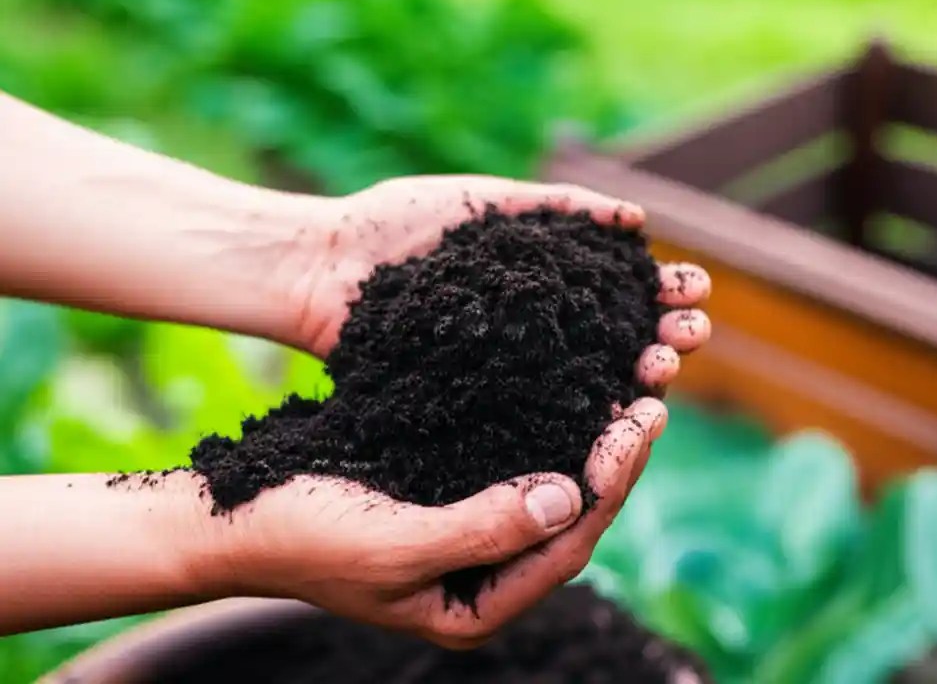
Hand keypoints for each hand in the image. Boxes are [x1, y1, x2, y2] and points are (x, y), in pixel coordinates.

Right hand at [216, 397, 667, 648]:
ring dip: (595, 441)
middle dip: (617, 461)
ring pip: (556, 489)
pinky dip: (554, 428)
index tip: (637, 423)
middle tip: (652, 395)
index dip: (610, 485)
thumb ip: (481, 528)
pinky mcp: (456, 496)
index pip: (569, 545)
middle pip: (575, 518)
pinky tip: (574, 386)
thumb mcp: (392, 543)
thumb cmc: (302, 535)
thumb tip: (569, 498)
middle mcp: (486, 576)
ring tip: (631, 385)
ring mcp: (474, 536)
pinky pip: (522, 463)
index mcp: (477, 605)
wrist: (230, 516)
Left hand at [289, 175, 713, 391]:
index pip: (620, 295)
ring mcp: (511, 374)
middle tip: (692, 333)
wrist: (321, 268)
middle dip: (666, 335)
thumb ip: (557, 211)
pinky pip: (540, 415)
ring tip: (666, 363)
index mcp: (544, 288)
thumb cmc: (396, 230)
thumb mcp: (487, 206)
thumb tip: (634, 222)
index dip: (662, 294)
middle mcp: (536, 335)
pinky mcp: (480, 409)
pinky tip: (621, 406)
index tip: (691, 289)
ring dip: (640, 375)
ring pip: (591, 381)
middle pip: (619, 340)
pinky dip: (583, 412)